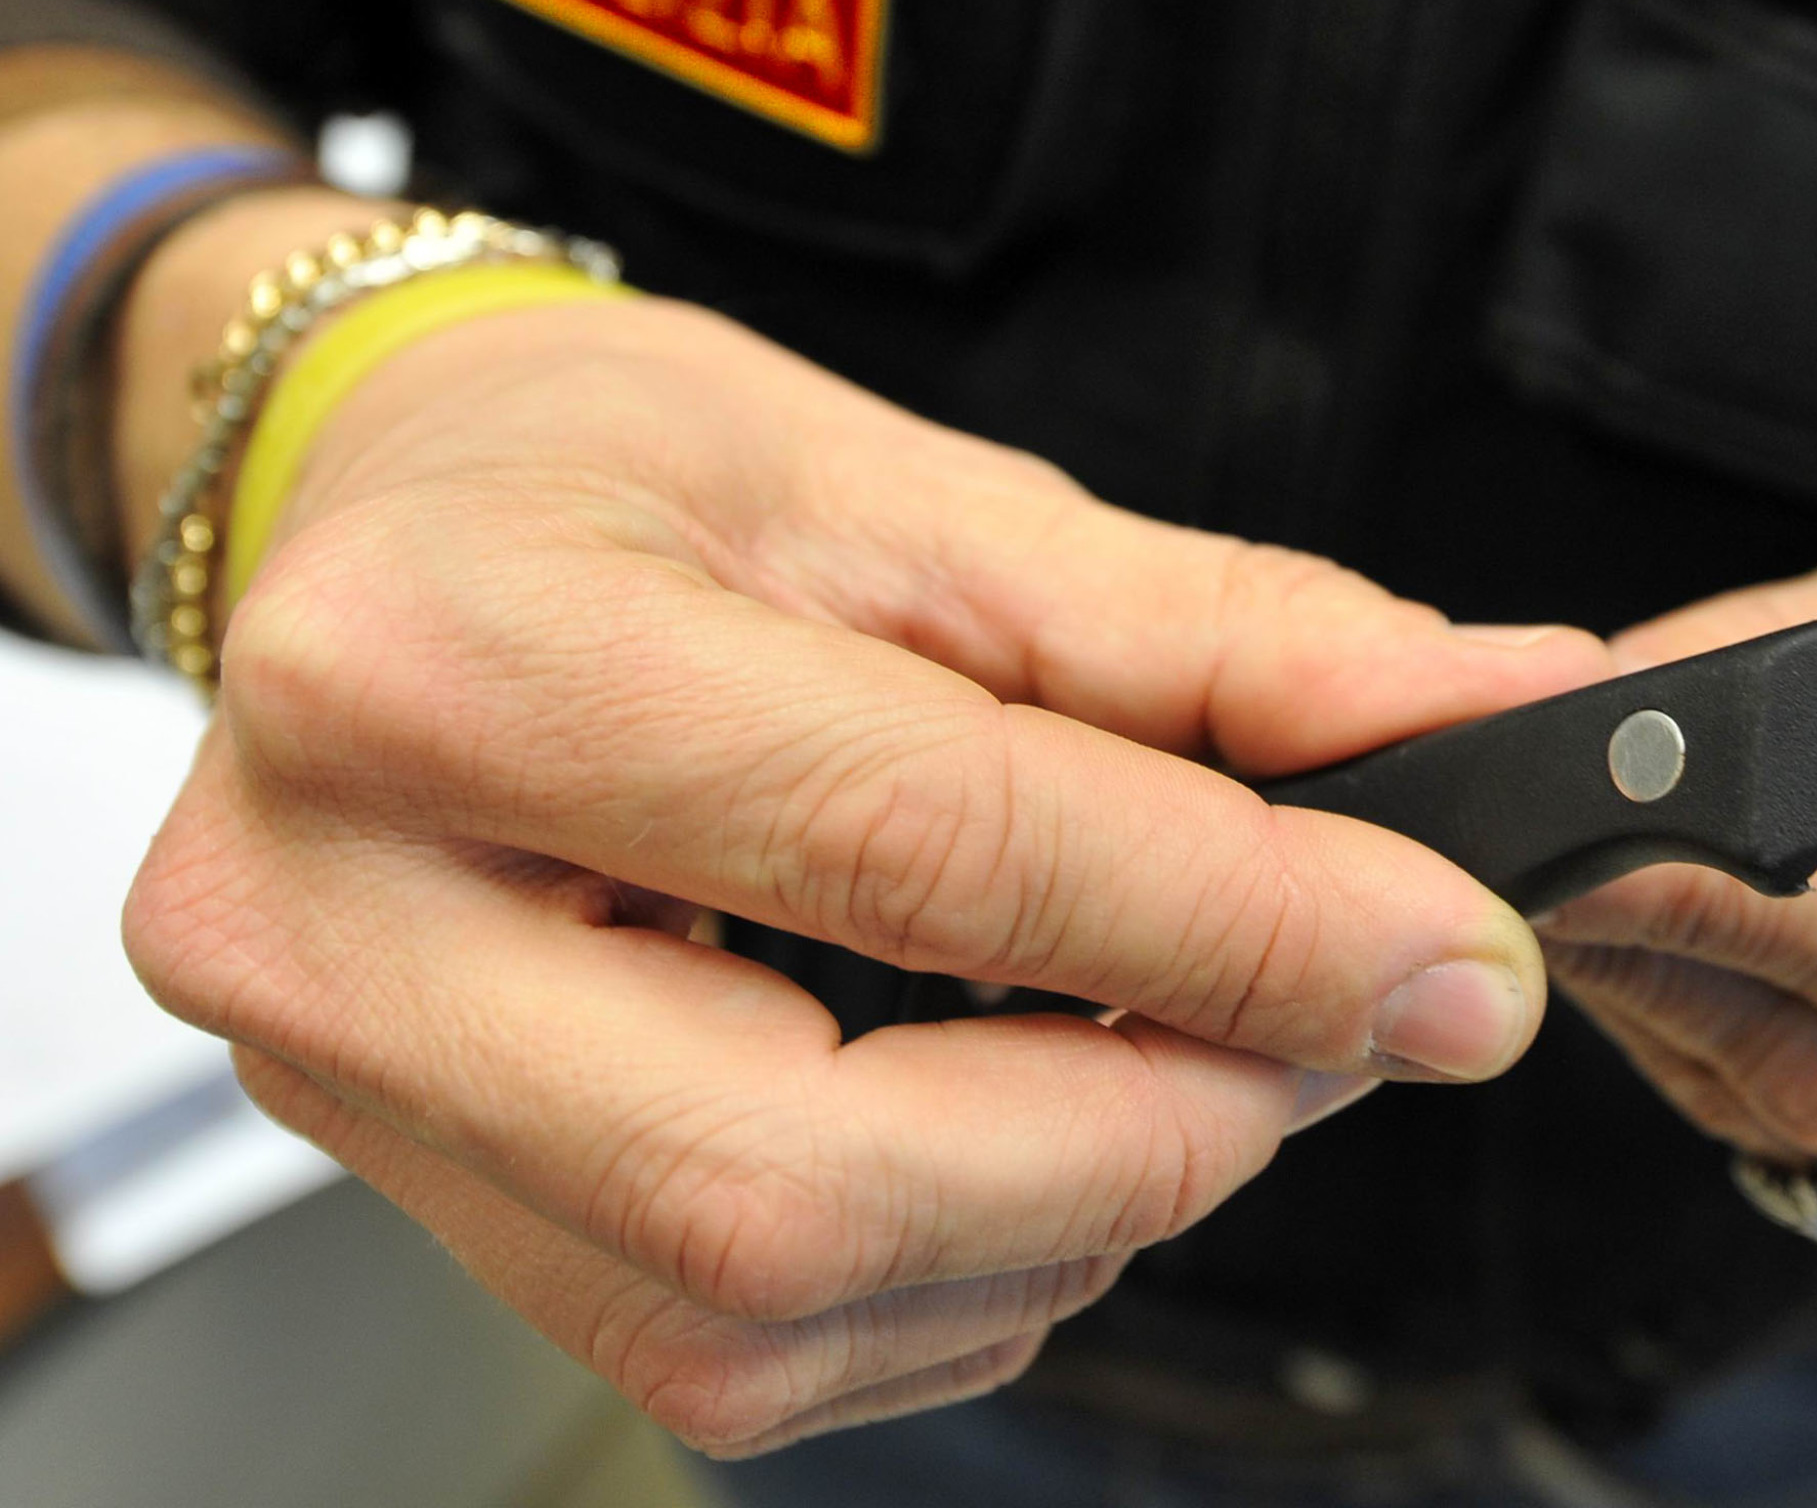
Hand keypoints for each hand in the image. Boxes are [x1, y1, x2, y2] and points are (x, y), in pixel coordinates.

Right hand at [120, 283, 1606, 1453]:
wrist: (376, 520)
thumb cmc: (604, 468)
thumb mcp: (906, 480)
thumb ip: (1207, 632)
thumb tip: (1470, 719)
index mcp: (455, 660)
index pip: (910, 850)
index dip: (1235, 927)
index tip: (1450, 950)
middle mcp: (343, 918)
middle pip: (804, 1177)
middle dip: (1150, 1134)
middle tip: (1330, 1027)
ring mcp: (356, 1094)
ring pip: (767, 1309)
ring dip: (1065, 1217)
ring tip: (1181, 1051)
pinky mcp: (423, 1203)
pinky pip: (731, 1351)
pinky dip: (956, 1275)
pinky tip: (1025, 1130)